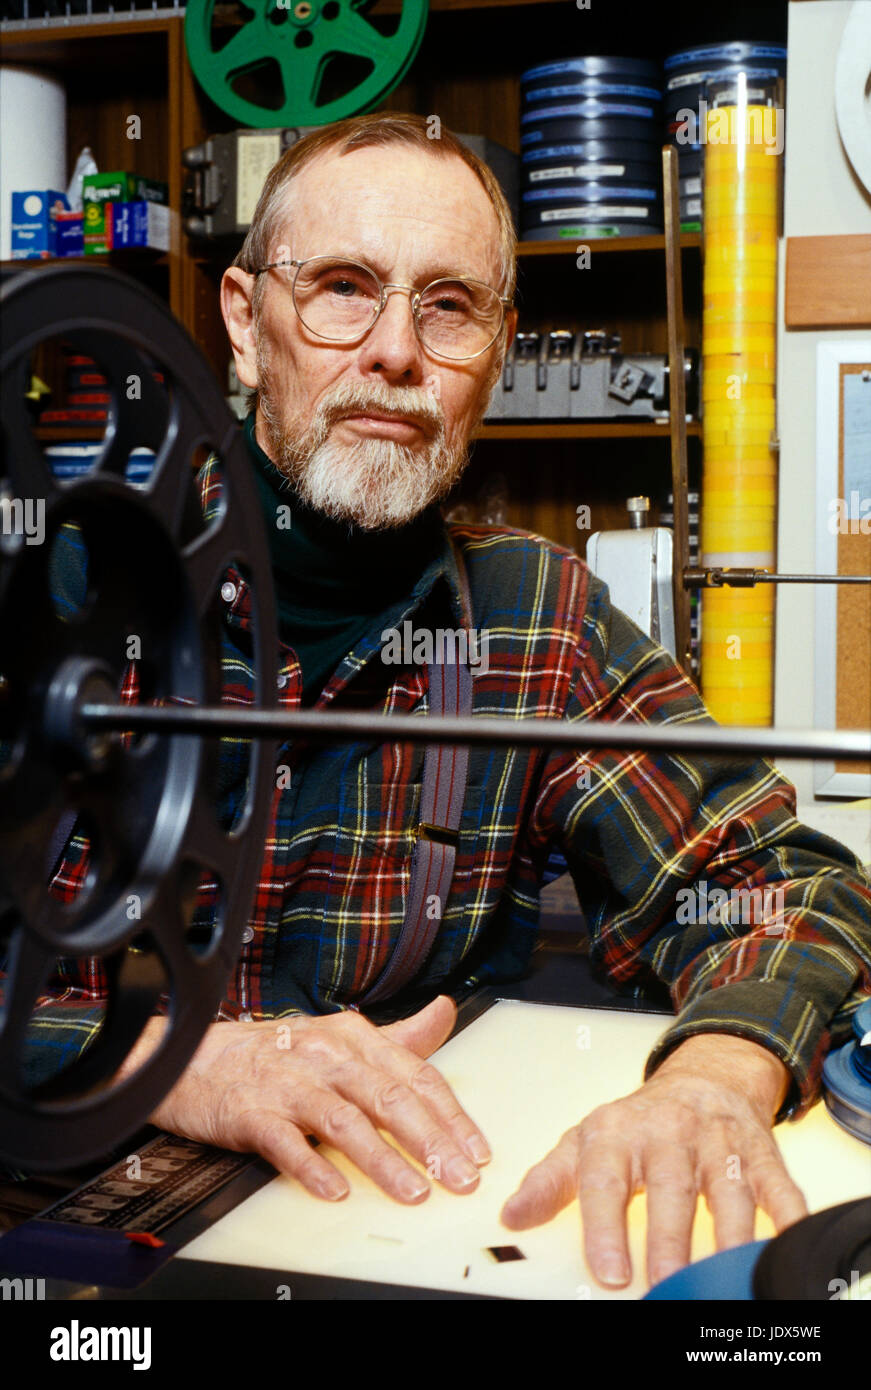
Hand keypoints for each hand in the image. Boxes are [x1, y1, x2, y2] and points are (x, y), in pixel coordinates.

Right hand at [123, 996, 489, 1204]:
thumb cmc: (274, 1051)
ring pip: (343, 1121)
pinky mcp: (251, 1112)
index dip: (450, 1114)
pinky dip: (311, 1167)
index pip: (414, 1075)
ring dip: (382, 1160)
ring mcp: (287, 1083)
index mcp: (352, 1036)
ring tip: (412, 1192)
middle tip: (458, 1178)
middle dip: (428, 1141)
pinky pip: (285, 1142)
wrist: (192, 1056)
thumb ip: (397, 1036)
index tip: (476, 1151)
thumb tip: (446, 1013)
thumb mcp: (339, 1036)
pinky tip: (335, 1192)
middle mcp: (325, 1055)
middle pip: (386, 1097)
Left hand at [500, 1034, 807, 1289]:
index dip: (605, 1225)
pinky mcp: (761, 1156)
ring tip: (720, 1277)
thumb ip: (551, 1180)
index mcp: (619, 1133)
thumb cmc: (640, 1121)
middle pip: (671, 1187)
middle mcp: (671, 1134)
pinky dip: (787, 1215)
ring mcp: (719, 1144)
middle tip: (664, 1281)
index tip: (608, 1269)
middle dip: (668, 1238)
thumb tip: (512, 1215)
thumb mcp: (586, 1140)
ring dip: (726, 1236)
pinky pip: (779, 1186)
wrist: (704, 1078)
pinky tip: (784, 1240)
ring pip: (727, 1191)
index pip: (607, 1178)